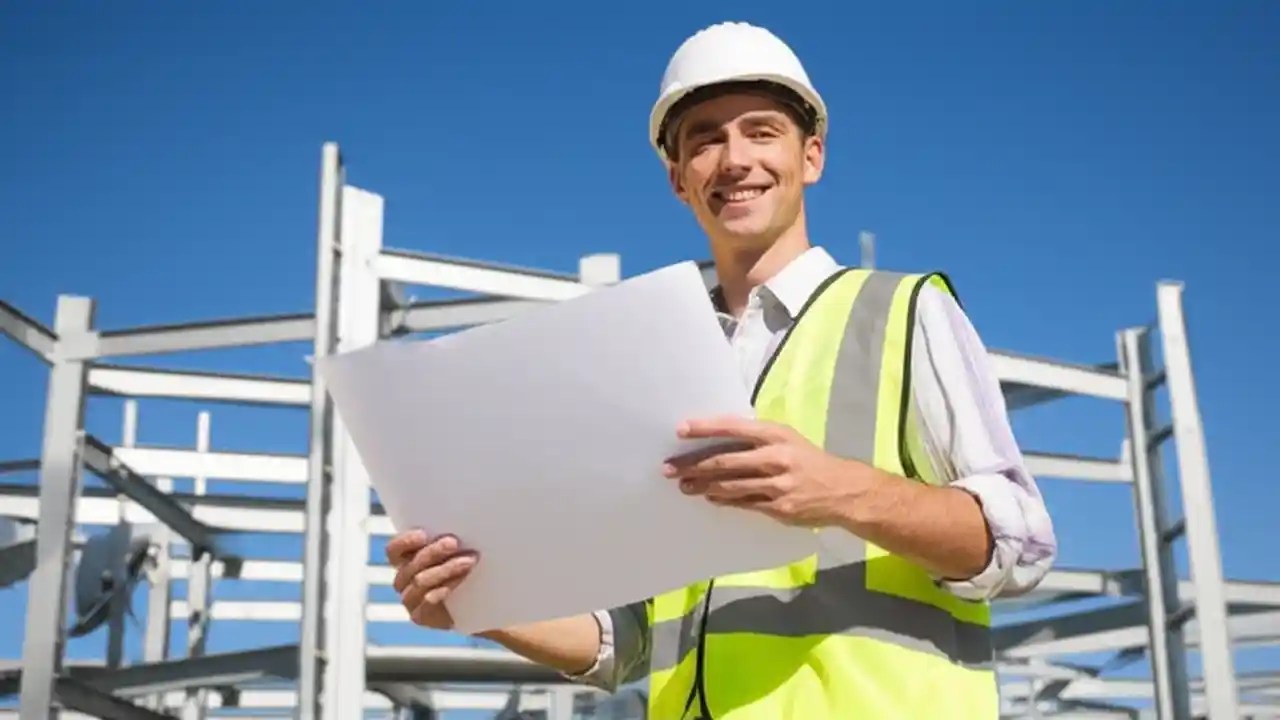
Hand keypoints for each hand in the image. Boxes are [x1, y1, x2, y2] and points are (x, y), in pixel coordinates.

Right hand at [385, 529, 478, 629]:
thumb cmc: (467, 566)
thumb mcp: (458, 548)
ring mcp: (410, 599)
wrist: (482, 603)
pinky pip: (426, 604)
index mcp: (406, 558)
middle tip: (454, 542)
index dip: (405, 541)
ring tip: (468, 561)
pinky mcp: (422, 616)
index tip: (424, 534)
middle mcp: (403, 579)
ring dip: (445, 569)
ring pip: (420, 582)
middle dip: (434, 552)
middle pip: (411, 565)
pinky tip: (454, 585)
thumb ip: (449, 538)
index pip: (394, 549)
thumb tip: (459, 525)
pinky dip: (440, 592)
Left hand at [663, 415, 871, 526]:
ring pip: (730, 485)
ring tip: (683, 485)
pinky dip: (723, 500)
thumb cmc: (809, 460)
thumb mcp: (787, 439)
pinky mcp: (778, 507)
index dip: (705, 428)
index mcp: (776, 434)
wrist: (843, 489)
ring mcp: (777, 484)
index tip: (680, 430)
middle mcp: (775, 457)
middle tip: (669, 467)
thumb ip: (757, 438)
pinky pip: (743, 503)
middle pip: (724, 460)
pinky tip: (709, 498)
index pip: (733, 427)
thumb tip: (718, 439)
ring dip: (702, 485)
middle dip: (693, 464)